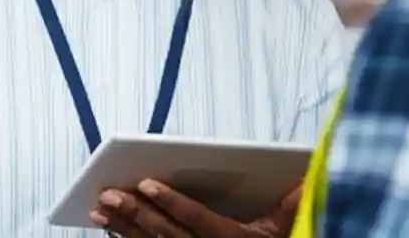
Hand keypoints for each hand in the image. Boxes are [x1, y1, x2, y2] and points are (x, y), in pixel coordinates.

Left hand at [90, 179, 300, 237]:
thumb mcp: (286, 230)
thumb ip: (291, 204)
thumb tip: (309, 176)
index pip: (198, 220)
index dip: (172, 203)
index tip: (148, 184)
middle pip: (166, 235)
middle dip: (136, 213)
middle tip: (109, 193)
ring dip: (123, 228)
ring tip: (99, 209)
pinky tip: (109, 229)